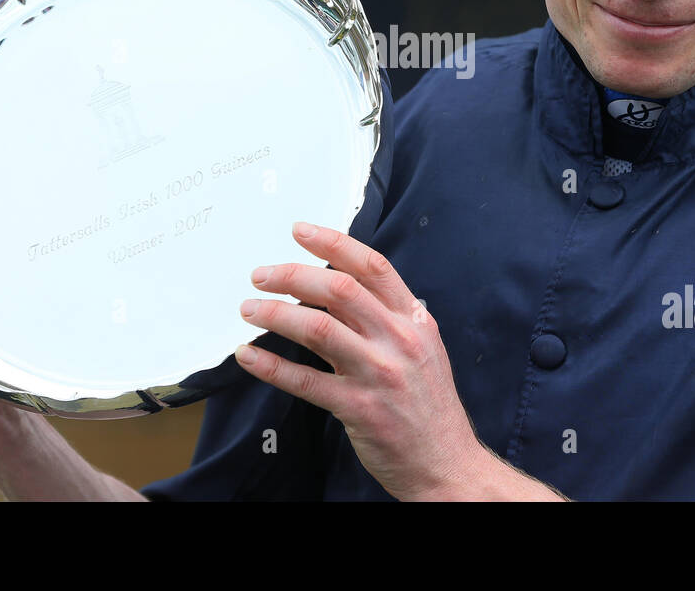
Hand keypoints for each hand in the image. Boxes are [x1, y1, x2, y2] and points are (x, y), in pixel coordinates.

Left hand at [234, 222, 484, 500]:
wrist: (446, 463)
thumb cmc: (428, 403)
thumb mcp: (421, 346)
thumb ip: (386, 316)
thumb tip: (336, 286)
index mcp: (414, 318)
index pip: (371, 267)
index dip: (332, 244)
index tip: (299, 231)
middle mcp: (399, 339)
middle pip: (339, 291)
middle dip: (293, 275)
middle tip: (261, 274)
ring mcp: (379, 374)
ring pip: (318, 330)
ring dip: (275, 314)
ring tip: (249, 308)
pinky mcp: (358, 409)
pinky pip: (304, 381)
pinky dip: (270, 365)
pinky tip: (248, 356)